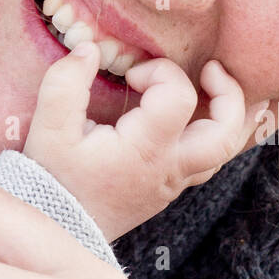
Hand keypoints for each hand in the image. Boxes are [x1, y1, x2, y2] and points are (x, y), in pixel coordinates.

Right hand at [22, 41, 273, 240]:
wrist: (55, 229)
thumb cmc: (53, 177)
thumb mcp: (49, 127)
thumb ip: (65, 82)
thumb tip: (89, 49)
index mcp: (145, 149)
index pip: (180, 97)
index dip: (161, 71)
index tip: (131, 75)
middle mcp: (169, 167)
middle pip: (226, 133)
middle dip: (229, 94)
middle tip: (211, 69)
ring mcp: (173, 182)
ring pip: (225, 152)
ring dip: (230, 115)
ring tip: (217, 86)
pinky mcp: (168, 188)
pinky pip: (207, 161)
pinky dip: (215, 133)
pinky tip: (203, 116)